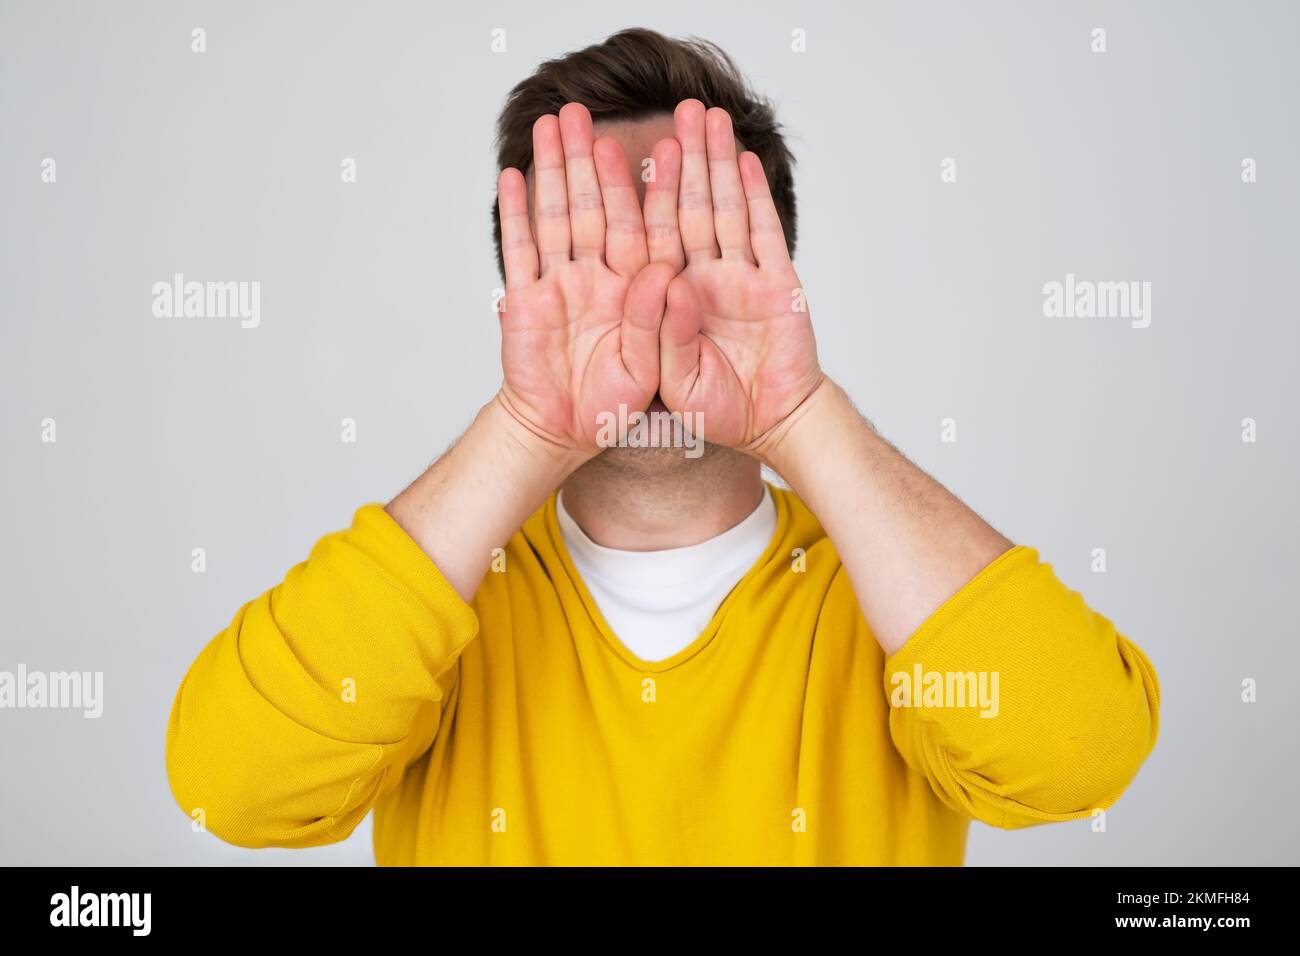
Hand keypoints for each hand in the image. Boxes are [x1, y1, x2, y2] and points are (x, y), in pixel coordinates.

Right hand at [495, 103, 676, 457]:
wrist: (566, 432)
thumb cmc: (614, 404)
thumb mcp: (652, 369)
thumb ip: (659, 322)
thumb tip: (667, 276)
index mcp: (637, 289)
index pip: (645, 227)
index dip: (651, 187)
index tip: (662, 144)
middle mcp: (598, 277)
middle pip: (594, 207)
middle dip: (589, 160)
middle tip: (585, 112)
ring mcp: (559, 284)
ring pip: (556, 217)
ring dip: (552, 171)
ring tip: (549, 125)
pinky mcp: (524, 301)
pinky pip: (521, 251)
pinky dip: (516, 216)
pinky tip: (514, 177)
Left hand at [647, 99, 823, 454]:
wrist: (771, 428)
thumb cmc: (717, 410)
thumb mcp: (673, 381)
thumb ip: (663, 333)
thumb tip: (668, 283)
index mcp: (664, 301)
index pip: (643, 236)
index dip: (629, 193)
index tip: (609, 149)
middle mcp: (700, 280)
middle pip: (684, 209)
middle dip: (679, 160)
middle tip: (669, 111)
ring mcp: (740, 278)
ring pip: (723, 209)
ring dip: (716, 163)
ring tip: (707, 117)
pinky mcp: (778, 285)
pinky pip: (764, 233)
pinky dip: (755, 197)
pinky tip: (744, 160)